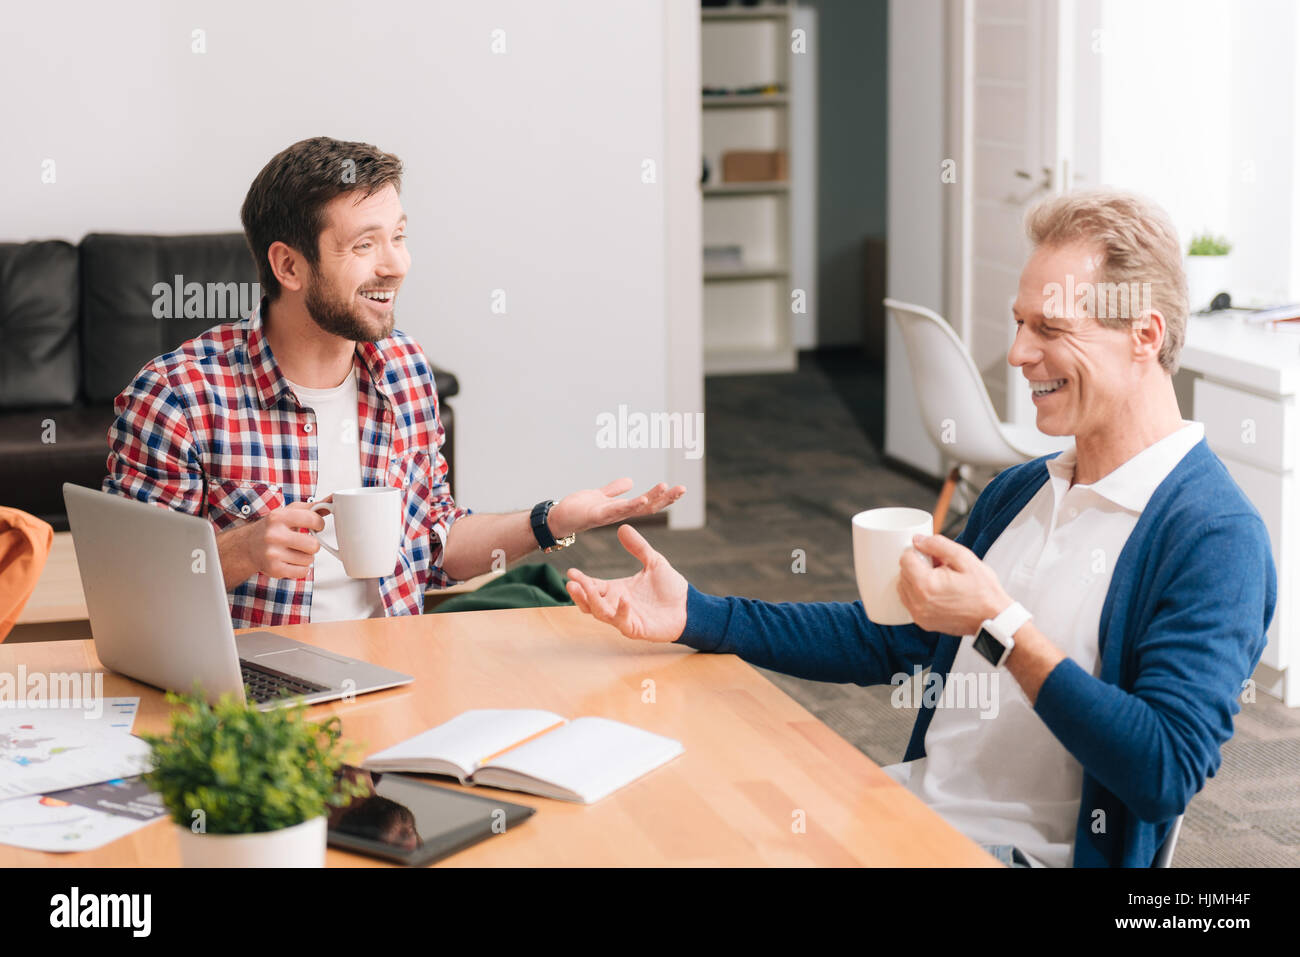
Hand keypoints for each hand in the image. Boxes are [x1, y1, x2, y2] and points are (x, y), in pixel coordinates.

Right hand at [226, 500, 325, 580]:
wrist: (247, 546)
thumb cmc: (272, 528)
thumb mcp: (289, 512)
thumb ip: (312, 507)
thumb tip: (333, 499)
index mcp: (279, 517)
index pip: (313, 520)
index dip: (319, 525)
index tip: (315, 527)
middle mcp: (274, 535)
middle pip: (314, 545)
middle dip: (312, 544)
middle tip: (302, 542)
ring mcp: (273, 553)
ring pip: (309, 560)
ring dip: (305, 557)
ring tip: (293, 551)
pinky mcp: (274, 569)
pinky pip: (303, 572)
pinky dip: (300, 568)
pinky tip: (290, 561)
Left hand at [548, 478, 684, 536]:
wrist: (558, 519)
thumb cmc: (578, 509)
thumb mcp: (599, 495)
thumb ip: (614, 490)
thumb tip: (630, 481)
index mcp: (621, 508)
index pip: (648, 502)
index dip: (664, 497)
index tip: (680, 488)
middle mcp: (619, 514)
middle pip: (648, 506)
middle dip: (666, 498)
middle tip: (683, 488)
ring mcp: (610, 515)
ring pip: (637, 508)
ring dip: (652, 498)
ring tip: (667, 488)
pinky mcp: (597, 514)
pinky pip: (617, 510)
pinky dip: (631, 504)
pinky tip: (642, 498)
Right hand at [565, 525, 687, 641]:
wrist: (689, 606)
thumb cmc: (670, 587)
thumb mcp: (653, 562)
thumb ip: (638, 547)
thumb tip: (622, 527)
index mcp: (617, 590)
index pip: (593, 586)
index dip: (581, 580)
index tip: (570, 571)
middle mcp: (616, 605)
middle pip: (590, 602)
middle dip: (579, 593)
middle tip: (570, 583)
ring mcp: (624, 618)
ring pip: (600, 613)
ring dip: (592, 602)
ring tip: (586, 589)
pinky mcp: (635, 628)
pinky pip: (623, 621)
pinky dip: (621, 610)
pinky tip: (624, 598)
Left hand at [897, 534, 1011, 635]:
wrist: (994, 618)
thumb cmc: (983, 591)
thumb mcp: (964, 559)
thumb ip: (938, 545)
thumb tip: (917, 539)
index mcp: (926, 585)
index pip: (905, 559)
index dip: (919, 553)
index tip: (934, 556)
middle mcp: (918, 603)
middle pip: (903, 574)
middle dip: (918, 566)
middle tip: (940, 567)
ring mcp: (919, 615)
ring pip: (904, 588)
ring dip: (916, 580)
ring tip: (940, 580)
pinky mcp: (923, 623)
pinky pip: (910, 602)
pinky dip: (918, 594)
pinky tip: (937, 592)